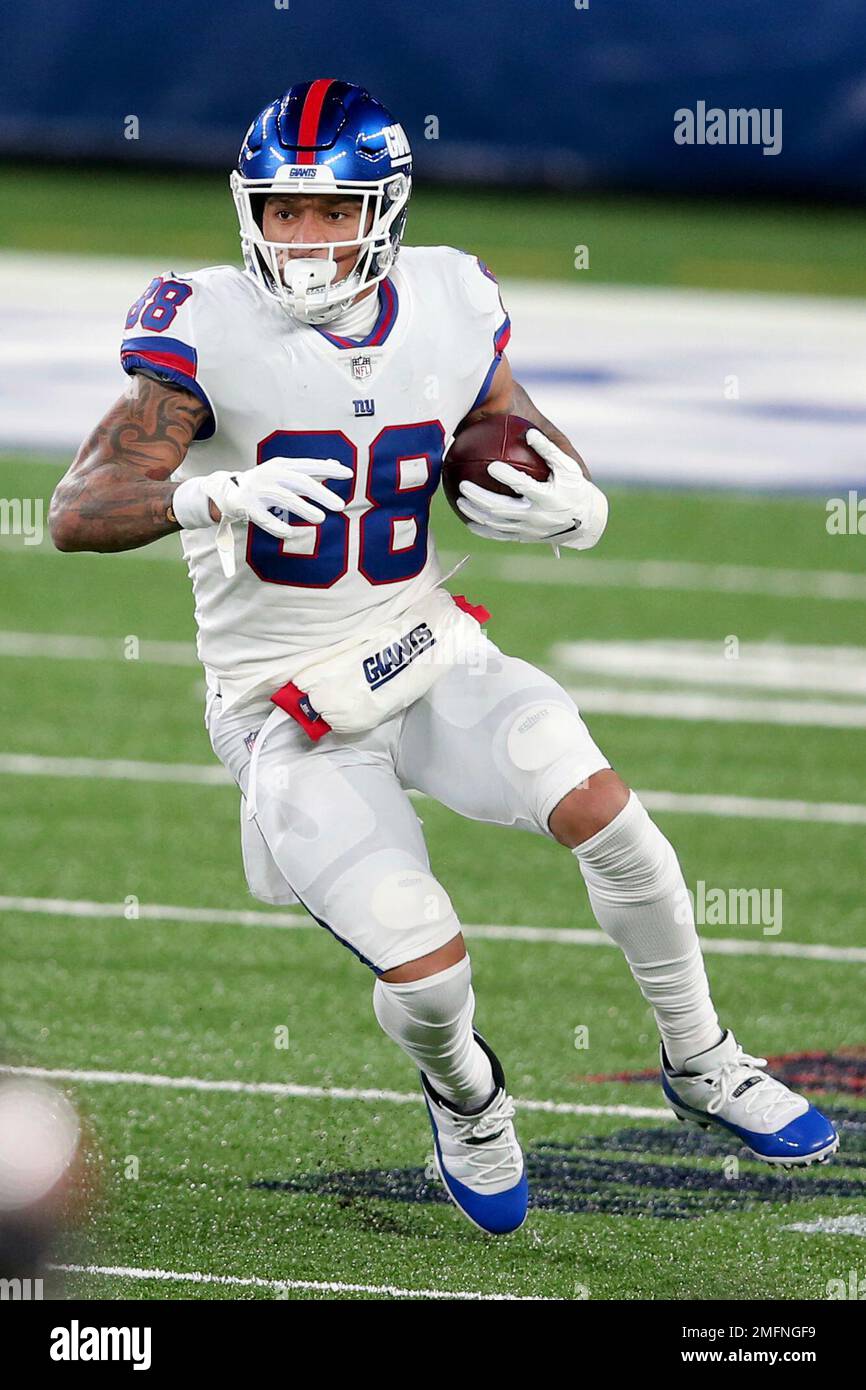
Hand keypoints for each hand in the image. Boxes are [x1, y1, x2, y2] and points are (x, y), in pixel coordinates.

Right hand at [173, 456, 352, 575]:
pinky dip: (277, 526)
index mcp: (282, 465)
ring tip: (321, 518)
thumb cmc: (263, 483)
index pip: (309, 466)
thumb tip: (334, 464)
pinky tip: (290, 532)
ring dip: (304, 508)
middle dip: (321, 493)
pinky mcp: (246, 506)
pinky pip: (264, 518)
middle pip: (300, 481)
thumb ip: (308, 470)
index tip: (349, 474)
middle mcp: (271, 474)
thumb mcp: (284, 472)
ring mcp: (258, 490)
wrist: (226, 491)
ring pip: (284, 499)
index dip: (329, 470)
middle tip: (340, 505)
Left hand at [456, 428, 607, 550]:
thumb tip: (528, 432)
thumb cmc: (574, 488)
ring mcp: (528, 530)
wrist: (584, 522)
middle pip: (502, 508)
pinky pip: (499, 535)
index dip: (508, 477)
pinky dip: (482, 530)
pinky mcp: (523, 538)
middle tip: (463, 485)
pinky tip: (468, 521)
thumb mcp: (568, 467)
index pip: (524, 486)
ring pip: (496, 524)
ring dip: (476, 514)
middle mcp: (536, 516)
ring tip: (459, 500)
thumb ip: (549, 449)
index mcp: (547, 497)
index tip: (491, 466)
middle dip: (480, 498)